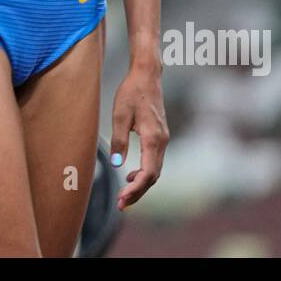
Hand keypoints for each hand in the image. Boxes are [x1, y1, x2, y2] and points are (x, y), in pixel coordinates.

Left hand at [109, 67, 168, 209]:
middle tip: (121, 204)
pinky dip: (145, 173)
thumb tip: (117, 165)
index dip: (135, 189)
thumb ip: (119, 140)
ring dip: (141, 184)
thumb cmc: (132, 92)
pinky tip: (131, 175)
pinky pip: (155, 161)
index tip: (122, 199)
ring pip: (155, 170)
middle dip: (138, 192)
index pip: (148, 173)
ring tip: (124, 194)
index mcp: (153, 138)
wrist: (147, 76)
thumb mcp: (120, 114)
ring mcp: (163, 139)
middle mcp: (162, 141)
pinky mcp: (160, 137)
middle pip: (153, 176)